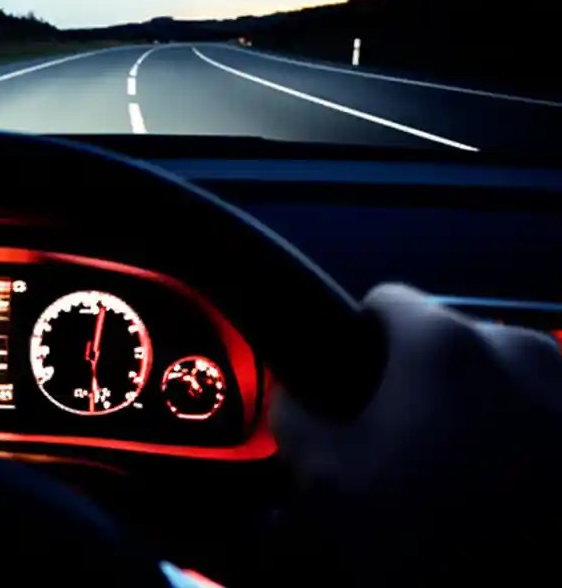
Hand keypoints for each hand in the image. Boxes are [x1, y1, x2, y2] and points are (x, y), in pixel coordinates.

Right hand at [273, 284, 561, 583]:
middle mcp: (515, 343)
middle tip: (405, 450)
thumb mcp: (329, 486)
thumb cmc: (434, 534)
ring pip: (500, 380)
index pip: (384, 300)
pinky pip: (541, 415)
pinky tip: (508, 492)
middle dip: (422, 385)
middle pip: (445, 343)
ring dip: (478, 413)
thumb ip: (296, 421)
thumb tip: (298, 398)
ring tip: (464, 478)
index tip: (352, 393)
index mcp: (441, 343)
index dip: (356, 343)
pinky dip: (523, 441)